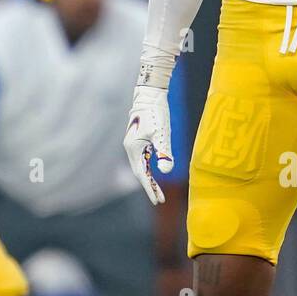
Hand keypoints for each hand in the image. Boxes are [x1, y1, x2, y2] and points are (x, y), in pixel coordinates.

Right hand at [123, 85, 173, 204]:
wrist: (149, 94)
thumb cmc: (156, 112)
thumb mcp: (162, 133)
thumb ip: (163, 152)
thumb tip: (166, 172)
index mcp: (133, 148)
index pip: (141, 174)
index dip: (150, 189)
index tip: (158, 201)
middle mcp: (130, 148)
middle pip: (140, 172)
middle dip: (150, 187)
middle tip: (160, 200)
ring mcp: (133, 144)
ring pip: (141, 166)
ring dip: (149, 179)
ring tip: (160, 191)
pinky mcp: (138, 140)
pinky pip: (143, 159)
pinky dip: (149, 169)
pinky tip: (156, 172)